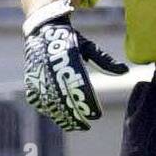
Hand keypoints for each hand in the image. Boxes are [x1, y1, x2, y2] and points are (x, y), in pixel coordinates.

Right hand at [23, 0, 128, 131]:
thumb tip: (125, 71)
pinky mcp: (31, 79)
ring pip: (49, 103)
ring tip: (72, 125)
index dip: (87, 103)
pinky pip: (36, 99)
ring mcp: (38, 75)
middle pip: (63, 99)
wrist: (43, 28)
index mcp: (67, 59)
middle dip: (74, 116)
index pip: (79, 87)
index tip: (96, 115)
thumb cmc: (69, 40)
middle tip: (85, 126)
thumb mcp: (88, 47)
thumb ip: (105, 61)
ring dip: (60, 116)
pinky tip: (57, 116)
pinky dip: (46, 109)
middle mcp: (51, 68)